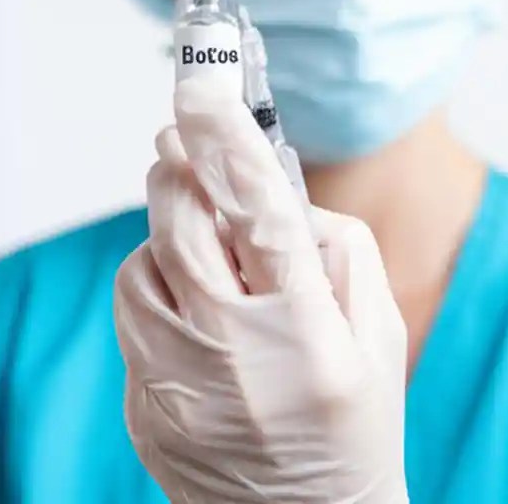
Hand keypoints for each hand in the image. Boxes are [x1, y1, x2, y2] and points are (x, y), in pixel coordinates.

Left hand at [113, 78, 409, 503]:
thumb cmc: (351, 422)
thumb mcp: (376, 335)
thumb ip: (332, 250)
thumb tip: (266, 186)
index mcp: (305, 329)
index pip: (255, 209)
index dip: (224, 138)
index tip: (196, 84)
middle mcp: (232, 351)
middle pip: (177, 222)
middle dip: (174, 168)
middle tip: (175, 139)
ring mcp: (176, 380)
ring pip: (141, 263)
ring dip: (164, 236)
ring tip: (204, 256)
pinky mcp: (140, 399)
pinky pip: (130, 315)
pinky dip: (154, 292)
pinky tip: (189, 311)